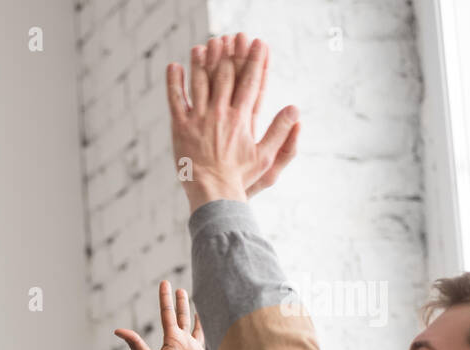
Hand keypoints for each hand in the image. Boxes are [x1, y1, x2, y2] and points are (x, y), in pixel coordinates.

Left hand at [115, 281, 208, 349]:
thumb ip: (135, 344)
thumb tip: (117, 330)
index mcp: (170, 340)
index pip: (168, 313)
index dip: (166, 298)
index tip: (165, 282)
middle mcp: (181, 343)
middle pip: (182, 318)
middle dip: (181, 303)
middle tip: (181, 289)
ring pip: (197, 328)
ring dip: (197, 315)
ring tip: (201, 303)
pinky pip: (209, 341)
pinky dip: (212, 331)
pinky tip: (216, 324)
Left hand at [166, 34, 299, 209]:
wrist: (212, 194)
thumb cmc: (241, 178)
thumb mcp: (266, 157)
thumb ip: (281, 132)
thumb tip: (296, 110)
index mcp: (242, 118)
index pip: (251, 82)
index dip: (255, 60)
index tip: (258, 42)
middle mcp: (220, 114)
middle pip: (226, 76)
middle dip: (230, 54)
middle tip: (232, 35)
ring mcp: (199, 120)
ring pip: (200, 83)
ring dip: (202, 61)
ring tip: (205, 44)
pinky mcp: (180, 128)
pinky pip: (176, 100)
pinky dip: (174, 83)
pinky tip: (174, 66)